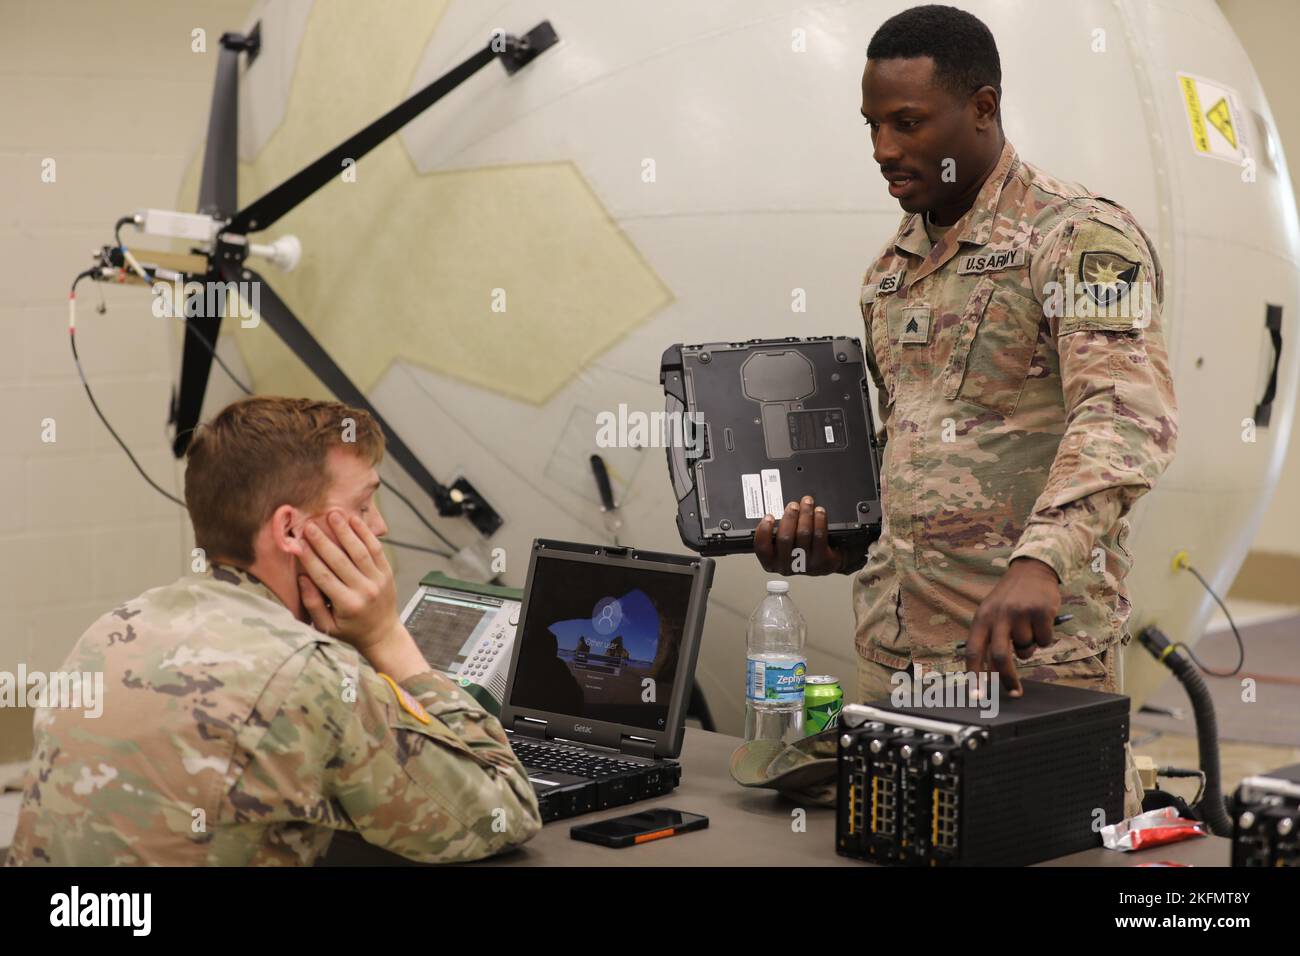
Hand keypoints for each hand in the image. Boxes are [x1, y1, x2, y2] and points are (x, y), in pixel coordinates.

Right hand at [296, 510, 400, 653]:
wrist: (383, 634)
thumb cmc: (351, 631)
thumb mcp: (327, 627)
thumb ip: (313, 604)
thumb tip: (303, 579)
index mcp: (347, 604)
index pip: (324, 576)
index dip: (309, 558)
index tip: (297, 544)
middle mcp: (364, 590)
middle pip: (340, 560)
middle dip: (324, 541)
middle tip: (310, 525)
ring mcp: (378, 580)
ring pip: (360, 551)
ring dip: (346, 531)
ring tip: (333, 515)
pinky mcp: (387, 572)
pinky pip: (376, 549)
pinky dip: (365, 533)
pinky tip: (354, 520)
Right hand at [754, 496, 843, 575]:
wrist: (823, 563)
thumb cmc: (799, 549)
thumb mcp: (781, 544)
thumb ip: (775, 531)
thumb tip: (777, 511)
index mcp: (772, 562)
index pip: (762, 548)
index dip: (764, 531)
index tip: (769, 516)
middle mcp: (787, 566)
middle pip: (785, 538)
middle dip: (789, 517)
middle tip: (793, 505)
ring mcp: (806, 564)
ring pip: (803, 534)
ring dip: (805, 514)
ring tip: (807, 503)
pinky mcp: (823, 561)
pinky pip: (819, 536)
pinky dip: (819, 520)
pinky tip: (819, 512)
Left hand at [963, 557, 1061, 696]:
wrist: (1032, 570)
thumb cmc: (1010, 598)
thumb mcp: (992, 613)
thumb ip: (990, 638)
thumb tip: (991, 673)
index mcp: (982, 617)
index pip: (973, 650)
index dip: (974, 674)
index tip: (976, 695)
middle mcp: (999, 615)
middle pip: (1001, 657)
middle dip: (1007, 679)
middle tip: (1014, 693)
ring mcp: (1021, 613)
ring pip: (1027, 650)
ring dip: (1030, 647)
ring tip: (1028, 627)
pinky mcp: (1042, 612)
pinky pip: (1045, 641)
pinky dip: (1045, 638)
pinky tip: (1042, 621)